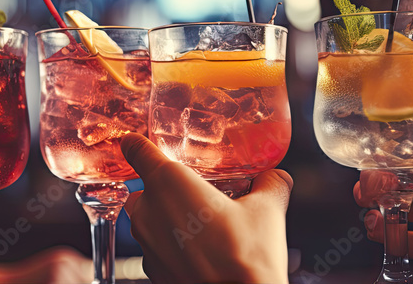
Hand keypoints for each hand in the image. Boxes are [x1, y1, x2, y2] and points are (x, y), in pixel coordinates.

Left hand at [121, 133, 292, 283]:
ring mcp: (146, 245)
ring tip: (206, 230)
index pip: (137, 151)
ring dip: (170, 222)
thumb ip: (271, 185)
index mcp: (168, 182)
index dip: (136, 144)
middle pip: (144, 190)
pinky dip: (175, 249)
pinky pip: (158, 251)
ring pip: (150, 223)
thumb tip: (276, 178)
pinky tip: (203, 254)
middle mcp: (149, 212)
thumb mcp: (267, 210)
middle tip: (197, 199)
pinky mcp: (152, 272)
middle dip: (165, 192)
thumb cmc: (245, 257)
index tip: (136, 141)